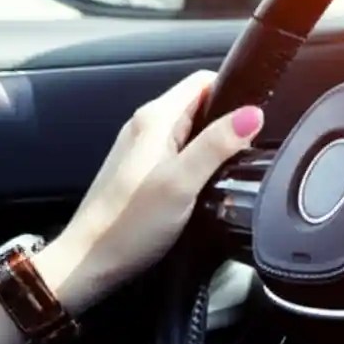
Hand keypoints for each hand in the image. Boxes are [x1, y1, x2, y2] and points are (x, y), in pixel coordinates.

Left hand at [34, 71, 264, 313]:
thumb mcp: (182, 182)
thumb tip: (254, 114)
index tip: (255, 119)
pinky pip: (180, 151)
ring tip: (230, 169)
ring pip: (191, 129)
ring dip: (214, 143)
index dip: (234, 93)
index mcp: (156, 118)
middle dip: (227, 121)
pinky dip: (198, 161)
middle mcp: (146, 125)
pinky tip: (206, 184)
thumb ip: (218, 145)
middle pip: (199, 105)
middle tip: (248, 151)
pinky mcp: (142, 169)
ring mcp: (142, 147)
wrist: (88, 262)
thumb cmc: (129, 225)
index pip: (203, 81)